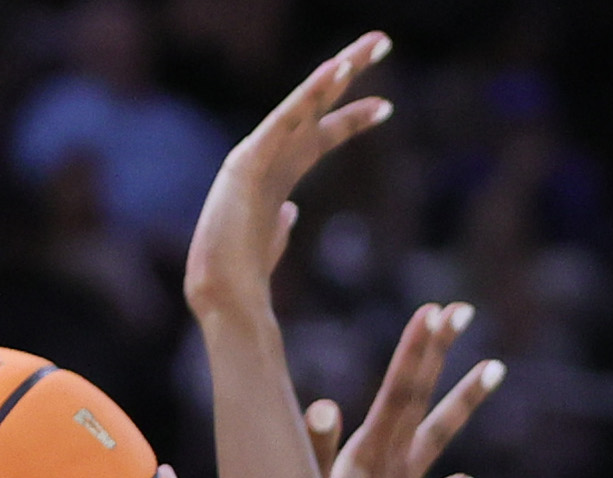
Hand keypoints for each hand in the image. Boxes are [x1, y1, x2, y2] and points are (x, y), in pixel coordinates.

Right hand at [185, 31, 394, 325]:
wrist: (225, 299)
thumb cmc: (242, 281)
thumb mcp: (269, 243)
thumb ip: (280, 225)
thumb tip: (292, 212)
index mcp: (274, 177)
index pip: (320, 137)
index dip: (351, 120)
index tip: (387, 107)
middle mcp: (265, 158)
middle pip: (315, 106)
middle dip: (347, 71)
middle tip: (383, 42)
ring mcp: (254, 157)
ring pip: (303, 103)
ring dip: (338, 71)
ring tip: (373, 45)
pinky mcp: (247, 164)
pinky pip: (284, 119)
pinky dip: (309, 94)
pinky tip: (336, 70)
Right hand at [305, 305, 502, 477]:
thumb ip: (314, 452)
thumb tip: (323, 408)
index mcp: (372, 459)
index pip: (399, 392)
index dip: (416, 350)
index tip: (434, 311)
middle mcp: (394, 469)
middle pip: (423, 401)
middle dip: (439, 353)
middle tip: (462, 310)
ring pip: (438, 438)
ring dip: (463, 402)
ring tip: (496, 368)